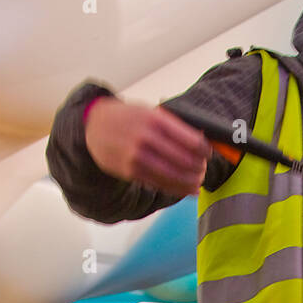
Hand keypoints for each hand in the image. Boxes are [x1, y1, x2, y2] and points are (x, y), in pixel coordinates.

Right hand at [85, 98, 211, 195]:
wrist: (94, 126)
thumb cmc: (128, 118)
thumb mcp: (150, 112)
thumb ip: (173, 125)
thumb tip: (201, 139)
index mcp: (156, 119)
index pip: (191, 140)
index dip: (204, 150)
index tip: (208, 153)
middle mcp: (147, 138)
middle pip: (185, 160)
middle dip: (199, 168)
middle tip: (203, 169)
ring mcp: (138, 157)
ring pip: (174, 176)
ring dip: (191, 182)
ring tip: (198, 181)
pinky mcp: (132, 172)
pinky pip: (161, 184)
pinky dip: (178, 190)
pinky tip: (189, 191)